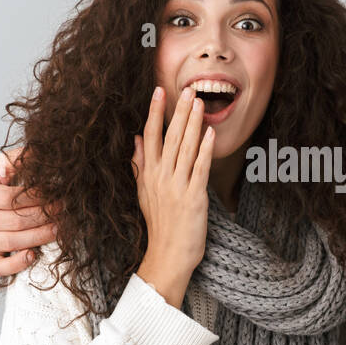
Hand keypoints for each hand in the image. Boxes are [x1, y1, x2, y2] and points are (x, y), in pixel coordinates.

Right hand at [0, 146, 58, 275]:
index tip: (56, 193)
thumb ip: (17, 160)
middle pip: (14, 220)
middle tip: (64, 210)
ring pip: (12, 242)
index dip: (36, 197)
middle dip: (44, 215)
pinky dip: (16, 263)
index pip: (9, 198)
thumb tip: (23, 156)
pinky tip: (33, 255)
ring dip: (40, 236)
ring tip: (59, 228)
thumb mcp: (10, 171)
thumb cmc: (9, 190)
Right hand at [133, 86, 214, 307]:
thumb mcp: (143, 193)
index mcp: (148, 174)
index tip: (158, 91)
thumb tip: (135, 140)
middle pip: (169, 137)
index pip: (149, 136)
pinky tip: (210, 133)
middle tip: (187, 89)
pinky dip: (204, 150)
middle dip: (178, 112)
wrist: (168, 256)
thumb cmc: (160, 226)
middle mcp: (160, 177)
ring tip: (198, 103)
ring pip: (184, 148)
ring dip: (192, 124)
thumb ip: (140, 165)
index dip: (154, 113)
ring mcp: (177, 186)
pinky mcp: (194, 197)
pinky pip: (199, 168)